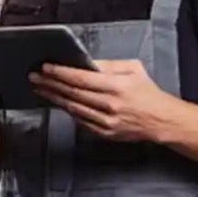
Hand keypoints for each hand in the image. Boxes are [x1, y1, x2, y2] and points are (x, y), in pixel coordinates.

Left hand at [29, 59, 172, 140]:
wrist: (161, 121)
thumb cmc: (148, 93)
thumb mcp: (133, 69)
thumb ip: (109, 65)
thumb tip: (87, 63)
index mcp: (116, 86)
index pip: (81, 78)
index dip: (61, 73)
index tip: (47, 68)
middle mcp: (109, 104)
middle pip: (73, 93)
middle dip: (51, 84)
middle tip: (35, 77)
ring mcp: (106, 121)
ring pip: (73, 108)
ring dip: (54, 98)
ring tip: (41, 89)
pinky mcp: (104, 133)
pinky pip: (80, 120)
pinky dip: (68, 110)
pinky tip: (58, 102)